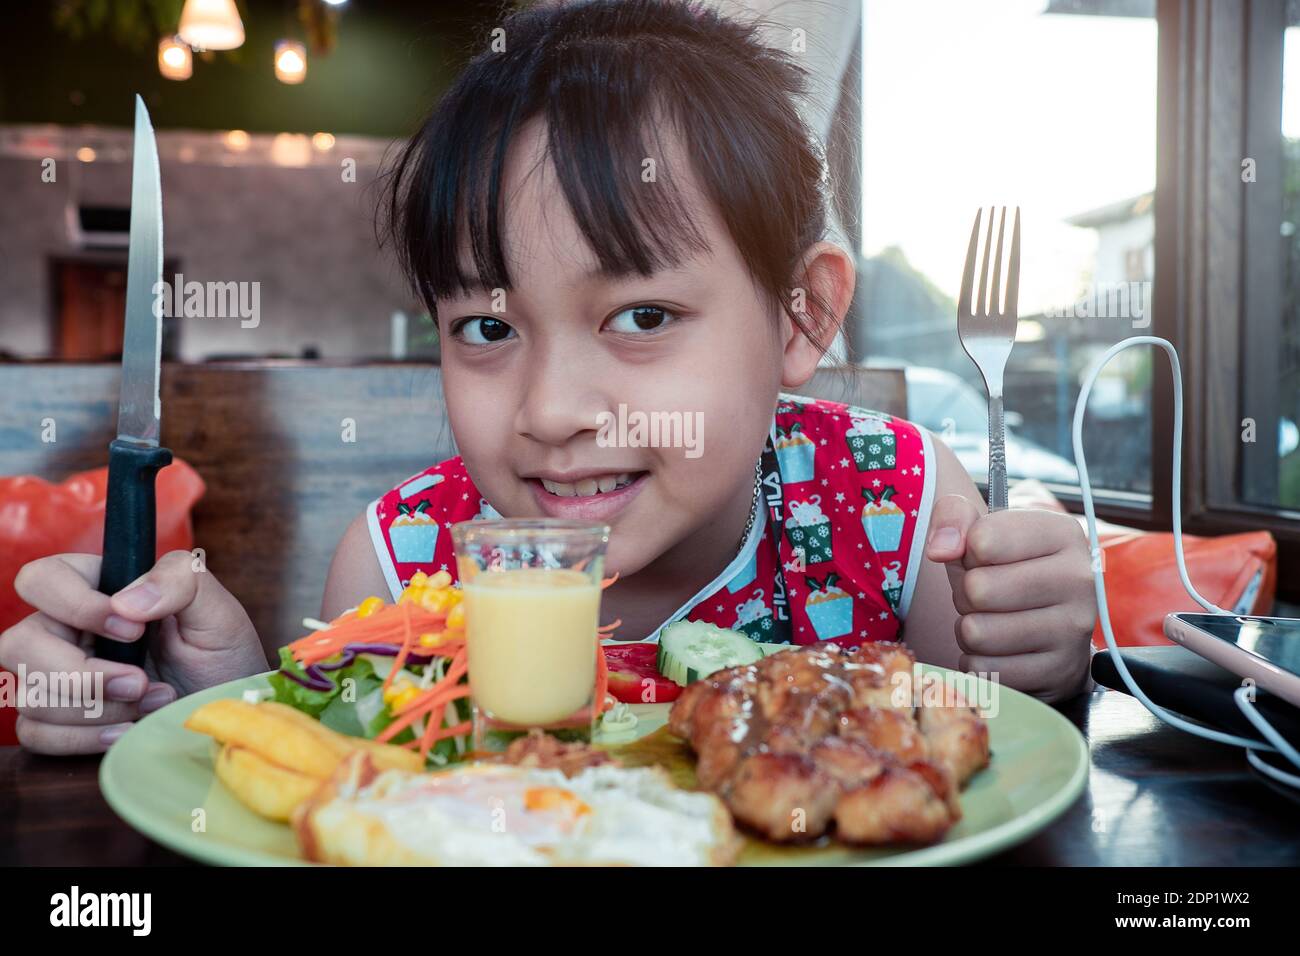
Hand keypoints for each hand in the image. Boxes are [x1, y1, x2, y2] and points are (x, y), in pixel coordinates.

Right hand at [0, 550, 267, 753]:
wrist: (228, 711)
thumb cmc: (221, 655)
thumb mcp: (218, 611)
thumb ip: (180, 583)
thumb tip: (126, 602)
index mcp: (98, 589)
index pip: (42, 579)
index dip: (76, 605)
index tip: (133, 629)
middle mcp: (67, 629)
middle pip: (18, 644)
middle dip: (79, 674)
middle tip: (138, 683)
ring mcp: (57, 676)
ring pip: (27, 693)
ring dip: (93, 709)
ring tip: (151, 701)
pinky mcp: (59, 720)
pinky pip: (35, 732)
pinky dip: (81, 737)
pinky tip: (126, 731)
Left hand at [924, 494, 1096, 702]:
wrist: (1053, 626)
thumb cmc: (1009, 570)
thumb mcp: (982, 530)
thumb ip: (954, 516)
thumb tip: (940, 549)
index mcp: (1061, 533)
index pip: (981, 540)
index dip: (967, 552)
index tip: (983, 557)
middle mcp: (1077, 578)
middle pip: (977, 589)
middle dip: (966, 593)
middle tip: (986, 594)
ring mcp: (1073, 628)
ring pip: (976, 632)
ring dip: (969, 629)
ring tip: (993, 619)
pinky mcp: (1058, 670)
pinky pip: (983, 668)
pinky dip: (979, 660)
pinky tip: (1001, 648)